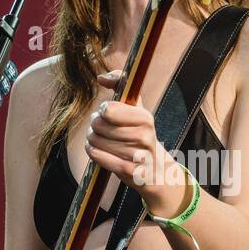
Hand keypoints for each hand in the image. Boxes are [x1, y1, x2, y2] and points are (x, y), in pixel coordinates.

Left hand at [87, 70, 189, 218]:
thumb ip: (120, 84)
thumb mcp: (136, 108)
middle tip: (99, 128)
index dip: (102, 111)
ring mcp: (138, 155)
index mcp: (145, 118)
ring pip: (96, 142)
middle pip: (98, 125)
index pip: (108, 110)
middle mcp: (144, 136)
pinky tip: (96, 150)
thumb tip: (101, 77)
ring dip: (92, 140)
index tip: (107, 114)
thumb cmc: (140, 134)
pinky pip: (100, 158)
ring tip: (98, 139)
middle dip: (94, 126)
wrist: (156, 169)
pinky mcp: (131, 172)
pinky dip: (94, 153)